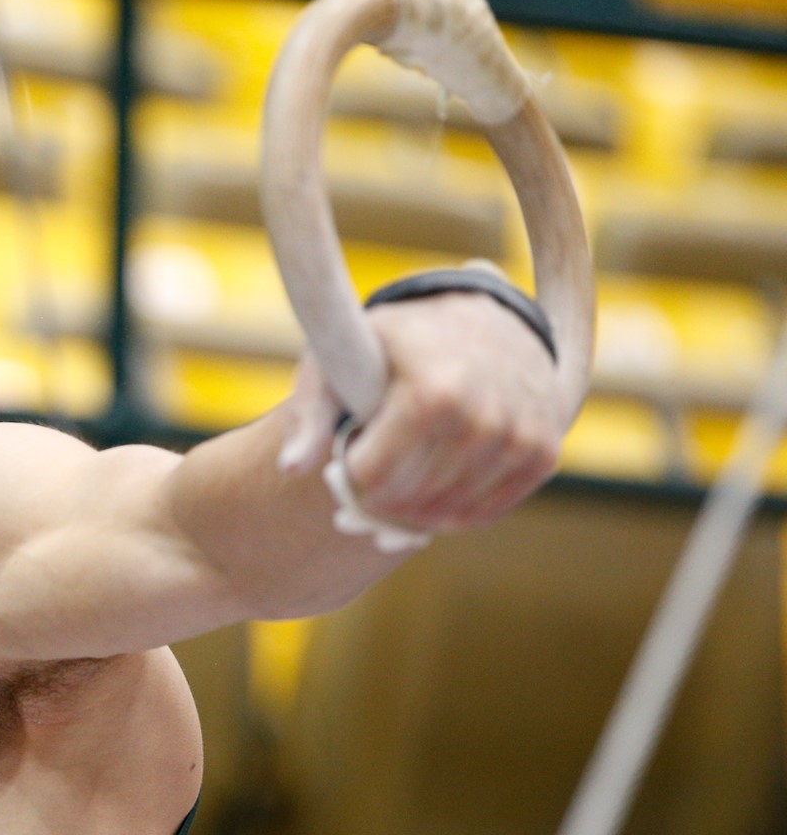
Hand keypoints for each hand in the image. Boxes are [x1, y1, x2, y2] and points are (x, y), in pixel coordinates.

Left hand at [278, 288, 560, 533]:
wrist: (486, 320)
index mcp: (432, 389)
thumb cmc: (398, 343)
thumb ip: (310, 411)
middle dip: (374, 500)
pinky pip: (484, 513)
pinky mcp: (543, 452)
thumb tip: (291, 469)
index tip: (344, 459)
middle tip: (363, 485)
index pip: (371, 476)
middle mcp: (484, 415)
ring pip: (444, 515)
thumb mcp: (342, 356)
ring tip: (393, 490)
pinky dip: (451, 514)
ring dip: (410, 514)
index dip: (347, 476)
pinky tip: (430, 493)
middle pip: (406, 500)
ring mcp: (520, 436)